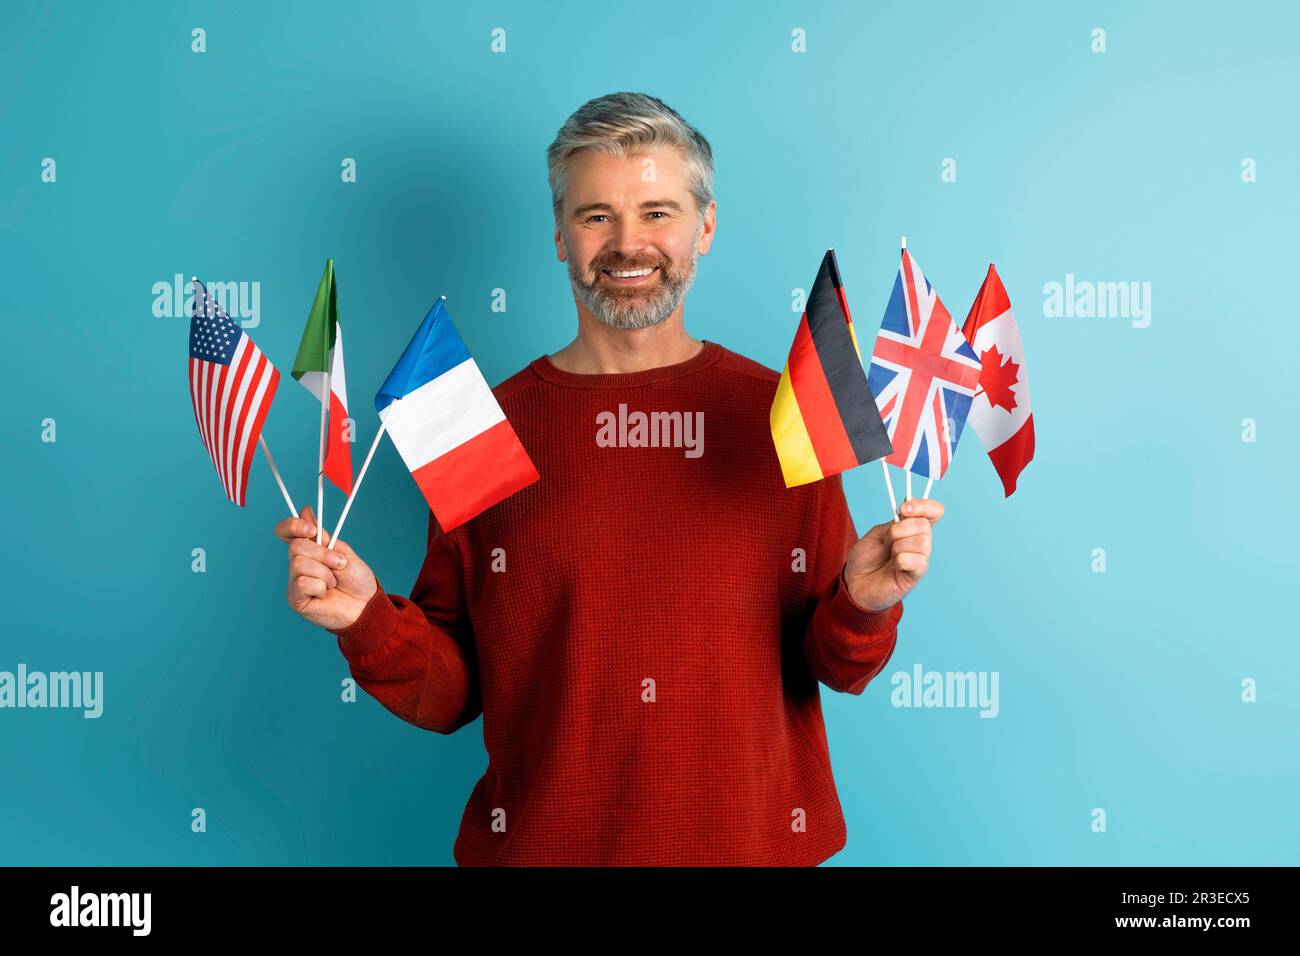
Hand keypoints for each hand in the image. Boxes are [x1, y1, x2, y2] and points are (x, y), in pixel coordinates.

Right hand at [274, 505, 377, 630]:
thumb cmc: (356, 579)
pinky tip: (324, 595)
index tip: (312, 530)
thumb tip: (305, 510)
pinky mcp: (294, 598)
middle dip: (323, 555)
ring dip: (325, 573)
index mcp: (308, 550)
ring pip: (299, 564)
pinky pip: (301, 583)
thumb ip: (322, 535)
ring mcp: (294, 582)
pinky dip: (320, 587)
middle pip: (296, 547)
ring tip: (334, 583)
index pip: (286, 532)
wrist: (365, 604)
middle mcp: (297, 564)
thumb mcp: (342, 552)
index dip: (293, 526)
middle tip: (339, 566)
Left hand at [843, 497, 943, 611]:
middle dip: (899, 529)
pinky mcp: (917, 575)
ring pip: (921, 542)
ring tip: (889, 556)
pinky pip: (917, 560)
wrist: (855, 582)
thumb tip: (908, 514)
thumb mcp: (877, 533)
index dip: (924, 506)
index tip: (903, 509)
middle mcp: (921, 542)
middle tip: (886, 541)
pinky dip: (901, 560)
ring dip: (898, 546)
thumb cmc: (866, 559)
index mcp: (912, 528)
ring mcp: (920, 558)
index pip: (934, 511)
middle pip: (924, 525)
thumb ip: (894, 523)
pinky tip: (894, 567)